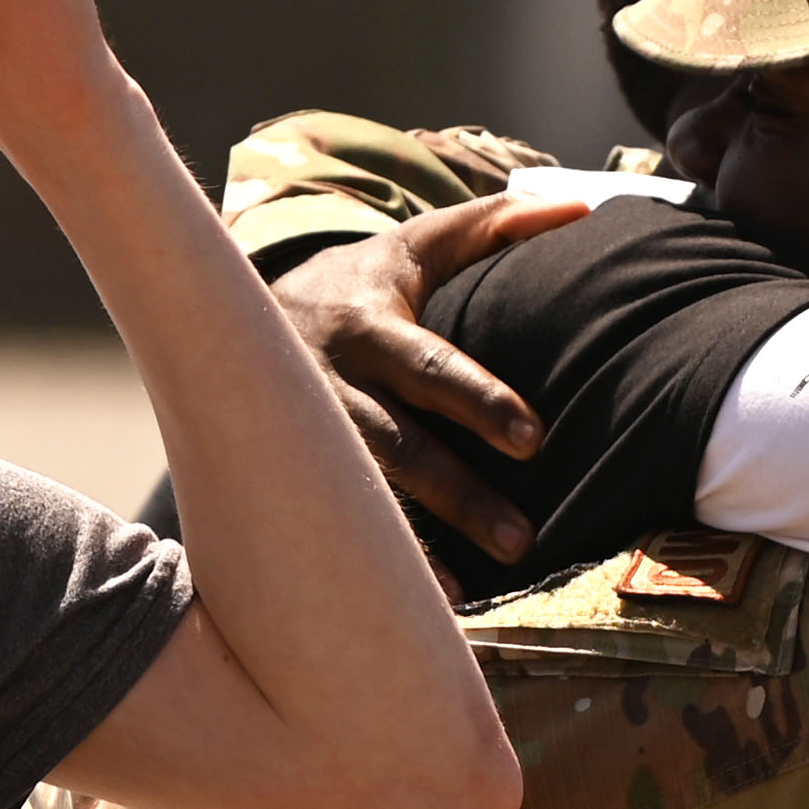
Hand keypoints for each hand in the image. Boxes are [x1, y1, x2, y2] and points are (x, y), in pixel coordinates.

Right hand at [269, 193, 575, 564]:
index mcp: (366, 325)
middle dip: (459, 494)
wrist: (230, 314)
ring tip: (479, 585)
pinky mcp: (292, 476)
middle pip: (397, 446)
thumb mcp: (414, 246)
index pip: (429, 367)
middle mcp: (328, 386)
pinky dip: (382, 565)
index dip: (477, 401)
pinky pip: (337, 525)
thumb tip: (578, 207)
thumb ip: (493, 226)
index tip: (532, 439)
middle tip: (521, 539)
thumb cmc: (360, 283)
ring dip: (417, 547)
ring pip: (361, 497)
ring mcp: (303, 440)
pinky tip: (431, 600)